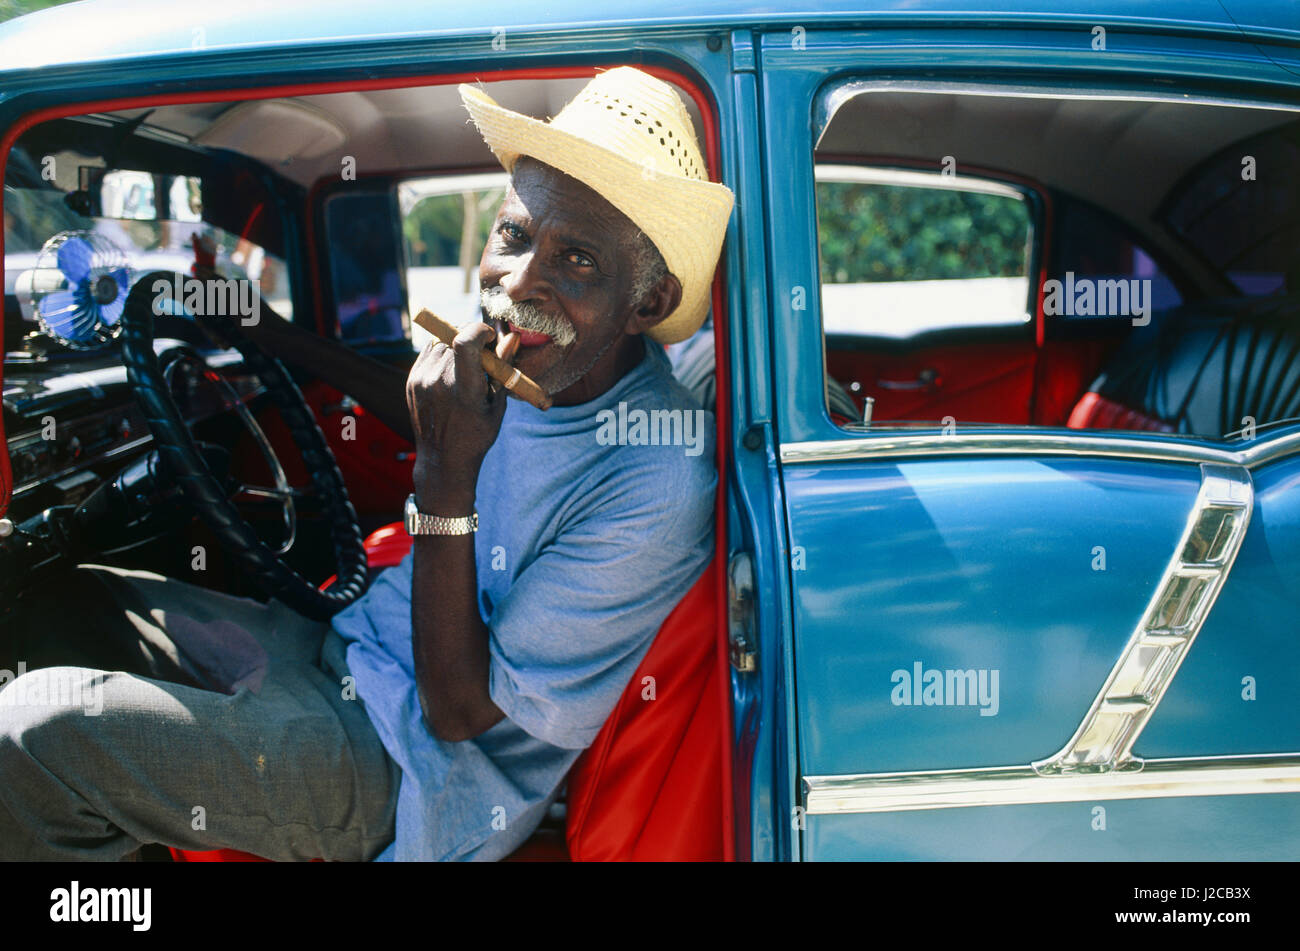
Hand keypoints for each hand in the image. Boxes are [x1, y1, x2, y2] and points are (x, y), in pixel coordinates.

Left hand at [407, 322, 519, 507]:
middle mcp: (439, 382)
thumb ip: (503, 368)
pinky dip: (442, 355)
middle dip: (472, 339)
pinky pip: (428, 353)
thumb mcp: (497, 405)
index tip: (490, 338)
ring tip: (466, 369)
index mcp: (464, 390)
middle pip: (455, 338)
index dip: (479, 330)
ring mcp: (421, 381)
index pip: (464, 340)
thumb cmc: (476, 434)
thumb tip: (513, 338)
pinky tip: (450, 374)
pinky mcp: (411, 381)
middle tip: (483, 355)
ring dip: (456, 347)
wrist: (442, 459)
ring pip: (441, 343)